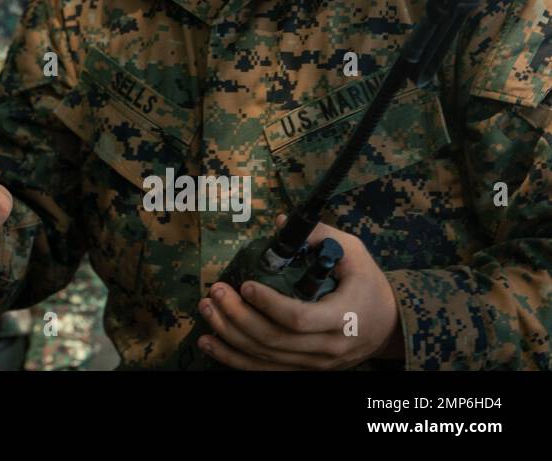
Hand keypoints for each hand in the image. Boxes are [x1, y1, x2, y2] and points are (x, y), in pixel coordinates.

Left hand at [196, 215, 403, 369]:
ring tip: (207, 309)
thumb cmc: (367, 284)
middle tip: (217, 291)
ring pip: (265, 357)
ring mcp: (314, 363)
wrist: (387, 325)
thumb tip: (279, 223)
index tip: (246, 284)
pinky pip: (264, 370)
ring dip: (229, 335)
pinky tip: (209, 343)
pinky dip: (233, 358)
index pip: (299, 318)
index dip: (269, 304)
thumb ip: (319, 236)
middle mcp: (328, 347)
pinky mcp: (303, 369)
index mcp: (342, 317)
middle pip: (274, 339)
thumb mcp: (354, 253)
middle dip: (238, 316)